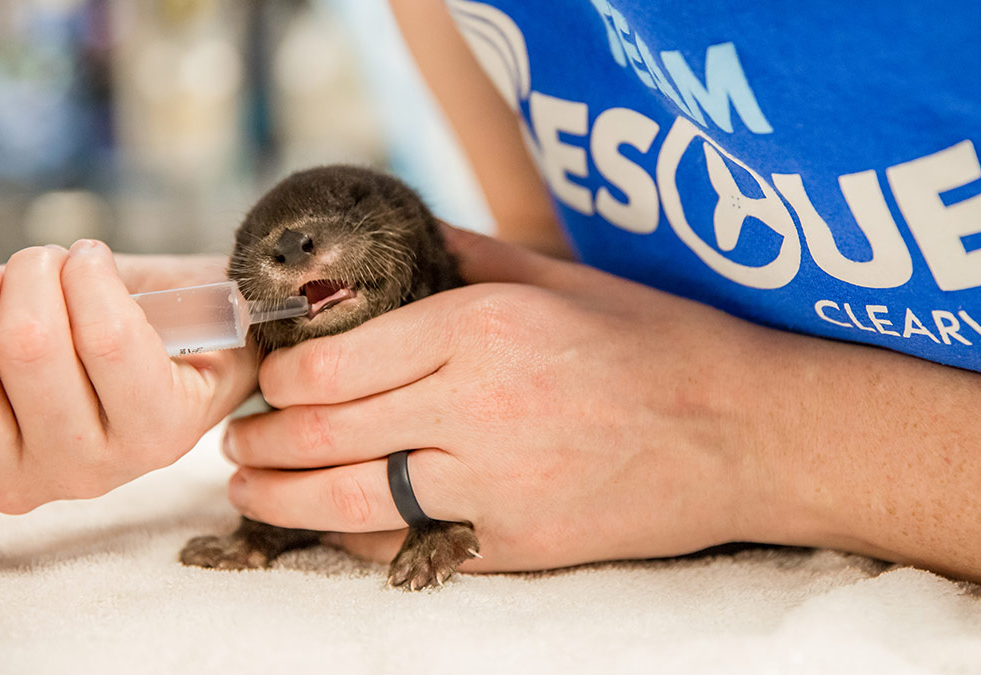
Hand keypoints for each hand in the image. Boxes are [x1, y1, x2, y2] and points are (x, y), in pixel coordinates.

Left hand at [0, 242, 258, 512]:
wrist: (144, 405)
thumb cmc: (173, 348)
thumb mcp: (205, 321)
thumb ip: (178, 295)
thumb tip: (96, 265)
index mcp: (161, 432)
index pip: (108, 340)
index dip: (90, 274)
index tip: (92, 254)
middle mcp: (89, 469)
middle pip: (30, 345)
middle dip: (35, 272)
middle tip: (51, 261)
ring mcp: (17, 475)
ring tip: (8, 283)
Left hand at [224, 226, 808, 571]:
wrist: (740, 433)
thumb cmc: (655, 343)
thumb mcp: (561, 277)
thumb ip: (467, 257)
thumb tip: (393, 240)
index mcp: (482, 328)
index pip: (334, 361)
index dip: (280, 376)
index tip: (268, 378)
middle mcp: (477, 406)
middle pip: (325, 432)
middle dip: (263, 442)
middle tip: (240, 441)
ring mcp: (496, 483)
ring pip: (349, 500)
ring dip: (282, 498)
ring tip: (252, 489)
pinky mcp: (516, 541)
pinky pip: (409, 546)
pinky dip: (356, 538)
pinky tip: (334, 526)